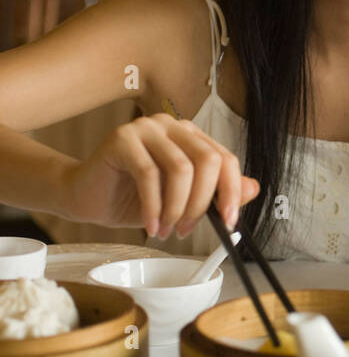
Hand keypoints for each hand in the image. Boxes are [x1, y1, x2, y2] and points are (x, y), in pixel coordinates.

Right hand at [63, 113, 259, 238]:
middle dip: (202, 203)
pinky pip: (149, 175)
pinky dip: (154, 207)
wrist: (87, 197)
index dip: (231, 191)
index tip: (230, 221)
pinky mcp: (121, 138)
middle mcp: (171, 126)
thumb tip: (253, 189)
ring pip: (180, 169)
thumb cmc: (133, 197)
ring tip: (166, 230)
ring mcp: (146, 128)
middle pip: (207, 160)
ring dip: (177, 208)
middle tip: (188, 229)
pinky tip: (150, 225)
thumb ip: (216, 193)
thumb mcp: (182, 201)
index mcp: (190, 136)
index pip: (224, 158)